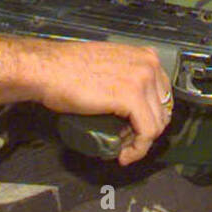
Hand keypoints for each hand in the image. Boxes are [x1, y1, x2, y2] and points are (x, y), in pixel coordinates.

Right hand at [33, 42, 172, 165]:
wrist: (48, 69)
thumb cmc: (68, 69)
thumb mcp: (109, 66)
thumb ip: (126, 76)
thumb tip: (132, 102)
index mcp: (145, 56)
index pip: (163, 94)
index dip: (152, 116)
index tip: (138, 129)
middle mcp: (148, 65)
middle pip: (163, 110)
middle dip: (147, 130)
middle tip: (129, 142)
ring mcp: (142, 80)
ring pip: (156, 124)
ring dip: (141, 143)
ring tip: (123, 150)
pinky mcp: (131, 97)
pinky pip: (146, 132)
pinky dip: (138, 149)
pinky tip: (124, 155)